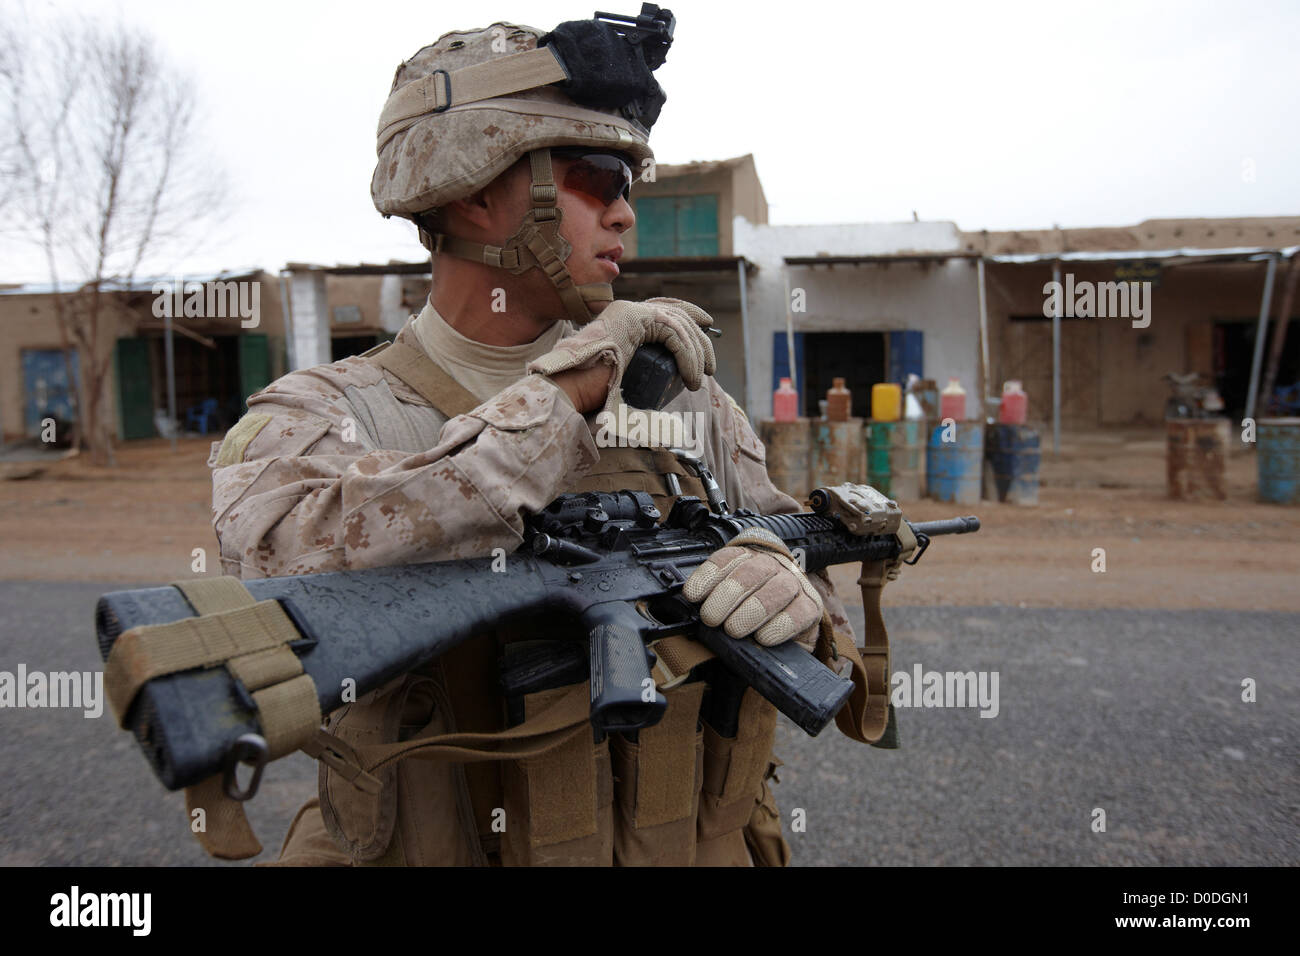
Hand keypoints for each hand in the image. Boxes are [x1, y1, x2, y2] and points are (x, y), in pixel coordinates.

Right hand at [527, 299, 716, 415]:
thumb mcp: (629, 387)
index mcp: (625, 321)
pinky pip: (673, 333)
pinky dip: (687, 355)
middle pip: (677, 313)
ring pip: (678, 324)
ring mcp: (629, 311)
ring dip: (695, 352)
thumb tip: (672, 423)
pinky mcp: (632, 318)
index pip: (666, 308)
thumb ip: (645, 390)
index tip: (708, 326)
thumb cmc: (592, 396)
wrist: (569, 391)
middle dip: (699, 339)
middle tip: (710, 366)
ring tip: (699, 378)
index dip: (690, 314)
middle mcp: (627, 310)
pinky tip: (690, 375)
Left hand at [682, 527, 824, 648]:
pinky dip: (778, 627)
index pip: (726, 559)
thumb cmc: (748, 615)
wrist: (787, 630)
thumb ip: (709, 602)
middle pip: (749, 573)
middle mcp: (771, 566)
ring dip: (751, 611)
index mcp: (745, 559)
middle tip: (711, 618)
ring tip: (733, 630)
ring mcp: (794, 584)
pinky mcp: (811, 608)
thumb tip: (687, 611)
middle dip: (726, 596)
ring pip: (775, 590)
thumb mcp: (726, 604)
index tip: (693, 595)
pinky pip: (797, 614)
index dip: (708, 576)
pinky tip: (763, 638)